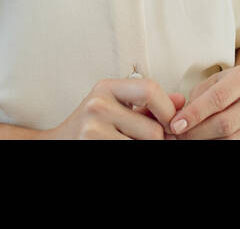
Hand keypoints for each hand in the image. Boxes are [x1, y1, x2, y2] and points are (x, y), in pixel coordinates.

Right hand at [41, 78, 185, 139]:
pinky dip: (132, 152)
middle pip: (153, 129)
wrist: (57, 144)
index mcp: (106, 88)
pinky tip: (121, 145)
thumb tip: (182, 102)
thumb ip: (148, 105)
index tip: (172, 126)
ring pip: (144, 146)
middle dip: (159, 141)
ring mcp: (92, 129)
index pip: (150, 90)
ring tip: (130, 140)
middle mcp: (97, 104)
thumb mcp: (117, 108)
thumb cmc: (91, 127)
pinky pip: (130, 152)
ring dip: (145, 147)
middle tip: (155, 140)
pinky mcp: (91, 146)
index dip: (168, 111)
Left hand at [168, 64, 239, 138]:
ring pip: (233, 141)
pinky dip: (220, 147)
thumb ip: (194, 98)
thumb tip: (176, 122)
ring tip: (189, 139)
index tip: (175, 125)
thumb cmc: (224, 88)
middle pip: (226, 124)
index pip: (218, 98)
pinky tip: (207, 142)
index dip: (194, 114)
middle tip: (178, 136)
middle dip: (197, 133)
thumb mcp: (210, 83)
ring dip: (206, 142)